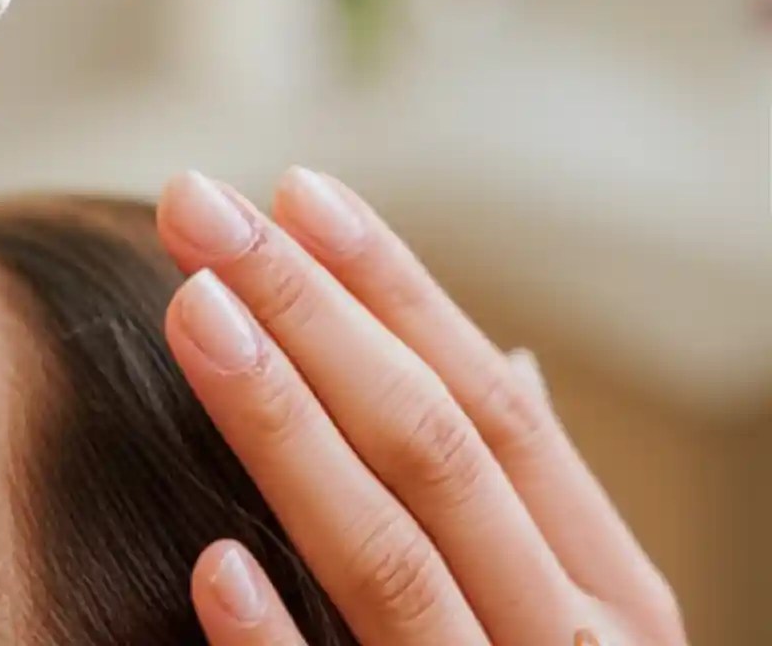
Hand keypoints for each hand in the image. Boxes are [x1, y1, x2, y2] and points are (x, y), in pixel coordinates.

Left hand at [159, 168, 686, 644]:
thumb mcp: (572, 612)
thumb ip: (528, 499)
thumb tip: (511, 356)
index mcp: (603, 588)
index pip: (489, 404)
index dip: (390, 288)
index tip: (292, 190)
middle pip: (434, 446)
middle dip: (313, 312)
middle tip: (199, 205)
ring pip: (388, 557)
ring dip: (286, 425)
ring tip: (191, 310)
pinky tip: (209, 565)